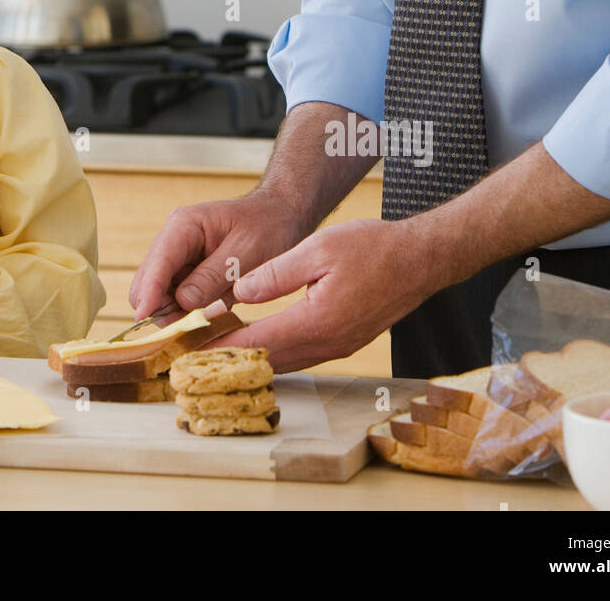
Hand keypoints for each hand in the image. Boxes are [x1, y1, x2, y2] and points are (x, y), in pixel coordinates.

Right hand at [128, 192, 306, 319]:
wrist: (281, 217)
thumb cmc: (268, 226)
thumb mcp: (248, 250)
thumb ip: (214, 275)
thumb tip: (183, 302)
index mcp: (184, 226)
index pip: (158, 263)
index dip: (149, 293)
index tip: (143, 321)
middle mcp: (173, 241)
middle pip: (147, 282)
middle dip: (161, 308)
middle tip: (188, 330)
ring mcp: (178, 259)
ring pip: (159, 296)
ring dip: (176, 314)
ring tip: (208, 320)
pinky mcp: (186, 275)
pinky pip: (176, 301)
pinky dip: (187, 314)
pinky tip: (211, 316)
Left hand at [207, 218, 438, 372]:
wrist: (420, 260)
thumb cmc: (373, 247)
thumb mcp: (318, 248)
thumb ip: (276, 274)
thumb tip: (240, 292)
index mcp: (316, 321)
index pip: (256, 342)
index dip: (219, 348)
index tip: (189, 352)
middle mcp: (327, 343)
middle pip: (268, 360)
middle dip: (229, 359)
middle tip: (193, 356)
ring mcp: (338, 346)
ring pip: (285, 361)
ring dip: (251, 358)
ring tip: (217, 351)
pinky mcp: (345, 341)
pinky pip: (301, 355)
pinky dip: (274, 351)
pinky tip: (258, 341)